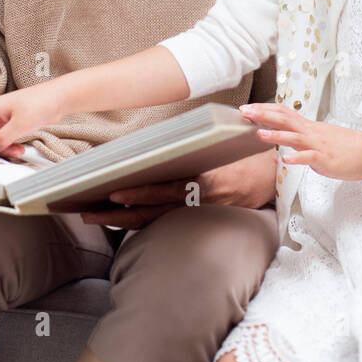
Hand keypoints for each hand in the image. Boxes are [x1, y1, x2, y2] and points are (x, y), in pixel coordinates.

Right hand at [0, 82, 67, 159]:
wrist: (60, 97)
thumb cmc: (41, 102)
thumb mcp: (21, 124)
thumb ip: (3, 138)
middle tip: (11, 153)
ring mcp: (6, 118)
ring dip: (5, 148)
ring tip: (20, 151)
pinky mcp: (15, 122)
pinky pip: (6, 138)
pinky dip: (12, 145)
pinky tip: (21, 147)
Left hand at [80, 148, 276, 229]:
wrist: (272, 177)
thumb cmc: (243, 154)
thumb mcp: (220, 144)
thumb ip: (191, 144)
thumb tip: (155, 140)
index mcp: (204, 180)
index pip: (165, 190)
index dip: (139, 193)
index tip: (113, 192)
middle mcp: (197, 200)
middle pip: (151, 211)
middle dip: (117, 214)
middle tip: (88, 212)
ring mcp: (196, 212)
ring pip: (153, 219)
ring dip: (122, 220)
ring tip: (94, 216)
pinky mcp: (196, 217)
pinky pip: (164, 220)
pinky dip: (141, 219)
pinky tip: (119, 217)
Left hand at [238, 103, 361, 180]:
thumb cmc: (348, 146)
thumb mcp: (322, 137)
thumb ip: (305, 138)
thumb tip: (292, 140)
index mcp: (309, 127)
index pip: (283, 113)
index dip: (265, 109)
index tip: (248, 108)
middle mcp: (311, 133)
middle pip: (284, 119)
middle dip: (262, 115)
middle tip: (243, 112)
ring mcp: (318, 145)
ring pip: (293, 137)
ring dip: (275, 135)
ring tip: (258, 134)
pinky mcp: (325, 159)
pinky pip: (309, 158)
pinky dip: (296, 158)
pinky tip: (285, 160)